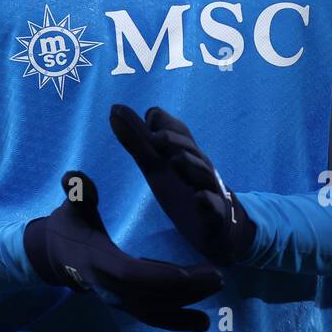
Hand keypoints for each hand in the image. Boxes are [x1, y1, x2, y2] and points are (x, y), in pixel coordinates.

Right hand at [23, 170, 223, 331]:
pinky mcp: (126, 304)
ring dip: (187, 303)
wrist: (54, 255)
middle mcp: (108, 287)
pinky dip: (178, 321)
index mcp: (97, 261)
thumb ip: (77, 192)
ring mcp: (117, 299)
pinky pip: (153, 317)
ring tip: (217, 286)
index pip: (130, 274)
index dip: (159, 275)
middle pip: (150, 296)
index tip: (188, 273)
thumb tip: (75, 178)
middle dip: (185, 289)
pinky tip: (203, 322)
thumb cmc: (68, 226)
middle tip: (217, 275)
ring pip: (155, 309)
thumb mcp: (71, 205)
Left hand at [110, 105, 256, 266]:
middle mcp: (198, 166)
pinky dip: (207, 201)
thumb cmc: (183, 184)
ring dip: (191, 166)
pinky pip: (214, 207)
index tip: (148, 122)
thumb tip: (114, 108)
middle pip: (190, 149)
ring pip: (203, 174)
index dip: (161, 125)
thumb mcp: (155, 164)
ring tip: (175, 161)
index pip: (177, 130)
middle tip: (156, 138)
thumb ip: (136, 140)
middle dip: (175, 142)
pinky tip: (200, 199)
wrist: (216, 223)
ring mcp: (208, 189)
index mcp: (184, 152)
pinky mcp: (214, 214)